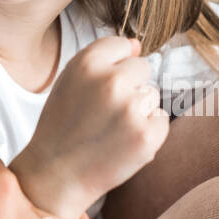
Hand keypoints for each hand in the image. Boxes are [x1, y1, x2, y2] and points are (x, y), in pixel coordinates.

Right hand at [9, 34, 168, 218]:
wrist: (56, 174)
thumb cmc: (62, 125)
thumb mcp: (69, 81)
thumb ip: (101, 58)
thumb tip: (138, 44)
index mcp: (87, 63)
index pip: (123, 46)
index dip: (113, 68)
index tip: (99, 87)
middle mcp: (111, 81)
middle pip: (143, 68)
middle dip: (130, 86)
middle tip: (105, 111)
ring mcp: (131, 109)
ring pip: (152, 95)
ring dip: (140, 109)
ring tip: (111, 129)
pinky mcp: (147, 136)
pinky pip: (161, 119)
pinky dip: (148, 131)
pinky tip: (123, 142)